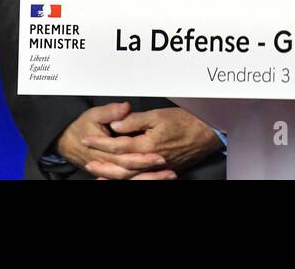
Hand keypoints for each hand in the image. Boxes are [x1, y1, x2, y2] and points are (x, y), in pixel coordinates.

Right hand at [55, 101, 174, 178]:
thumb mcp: (94, 114)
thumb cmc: (83, 126)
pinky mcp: (112, 172)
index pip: (124, 157)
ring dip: (149, 179)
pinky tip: (157, 178)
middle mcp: (105, 163)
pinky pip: (127, 180)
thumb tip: (125, 108)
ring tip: (170, 176)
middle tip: (169, 170)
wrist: (67, 140)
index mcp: (102, 151)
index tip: (159, 155)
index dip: (142, 157)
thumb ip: (111, 112)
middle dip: (150, 173)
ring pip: (129, 179)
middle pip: (128, 172)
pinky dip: (141, 180)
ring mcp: (108, 170)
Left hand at [79, 107, 221, 179]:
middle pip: (120, 166)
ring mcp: (157, 168)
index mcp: (147, 144)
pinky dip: (130, 179)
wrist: (207, 133)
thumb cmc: (186, 121)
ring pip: (130, 176)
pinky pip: (142, 178)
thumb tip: (116, 124)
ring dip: (112, 176)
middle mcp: (150, 160)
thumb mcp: (159, 115)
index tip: (86, 139)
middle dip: (102, 164)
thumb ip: (135, 120)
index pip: (117, 145)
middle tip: (87, 162)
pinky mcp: (164, 170)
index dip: (100, 142)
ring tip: (98, 175)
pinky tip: (122, 178)